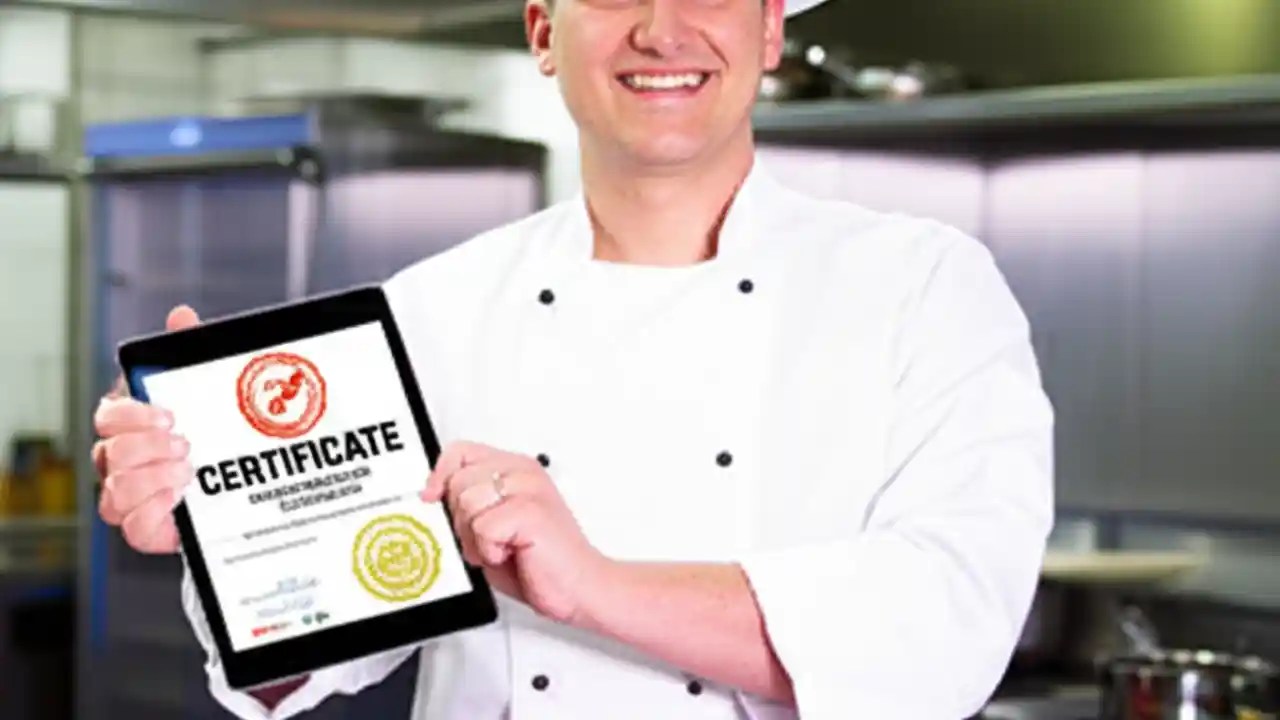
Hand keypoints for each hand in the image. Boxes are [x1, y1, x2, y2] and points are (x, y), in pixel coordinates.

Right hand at [93, 305, 200, 553]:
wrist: (250, 486)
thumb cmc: (218, 433)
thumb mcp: (211, 389)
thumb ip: (191, 353)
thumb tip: (181, 315)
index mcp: (133, 426)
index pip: (108, 416)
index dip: (131, 416)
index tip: (169, 415)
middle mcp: (124, 462)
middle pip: (108, 455)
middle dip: (147, 448)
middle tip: (186, 444)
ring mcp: (133, 497)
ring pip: (115, 493)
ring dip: (154, 479)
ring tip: (190, 471)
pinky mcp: (149, 528)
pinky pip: (132, 528)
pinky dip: (155, 512)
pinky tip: (181, 498)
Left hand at [421, 441, 611, 625]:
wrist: (579, 587)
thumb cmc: (540, 561)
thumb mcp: (494, 527)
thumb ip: (469, 505)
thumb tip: (433, 497)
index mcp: (516, 469)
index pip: (461, 451)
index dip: (440, 474)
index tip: (432, 497)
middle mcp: (523, 473)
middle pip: (458, 482)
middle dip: (462, 521)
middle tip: (490, 540)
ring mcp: (528, 489)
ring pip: (466, 504)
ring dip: (476, 539)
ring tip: (503, 547)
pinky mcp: (530, 510)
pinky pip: (482, 529)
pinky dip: (490, 552)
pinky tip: (513, 553)